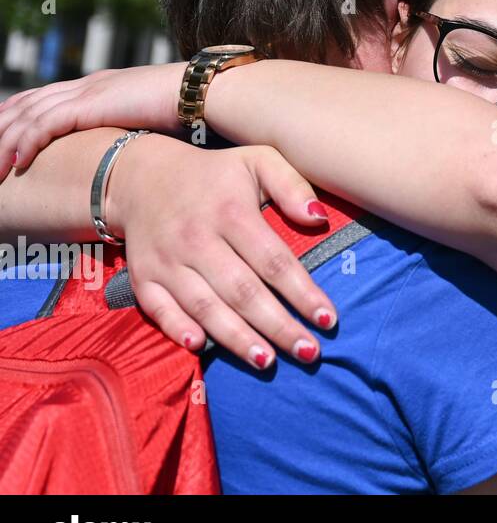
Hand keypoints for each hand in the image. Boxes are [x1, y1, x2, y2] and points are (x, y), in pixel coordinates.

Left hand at [0, 63, 185, 178]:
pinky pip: (45, 125)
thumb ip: (132, 132)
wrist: (203, 93)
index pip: (41, 97)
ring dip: (2, 143)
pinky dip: (25, 144)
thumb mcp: (151, 121)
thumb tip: (131, 158)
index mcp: (98, 87)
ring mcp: (87, 93)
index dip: (15, 116)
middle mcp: (86, 85)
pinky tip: (16, 164)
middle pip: (24, 104)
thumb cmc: (189, 111)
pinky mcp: (91, 105)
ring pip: (27, 116)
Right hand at [108, 134, 338, 367]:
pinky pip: (158, 309)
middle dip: (278, 326)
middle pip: (243, 291)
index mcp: (231, 211)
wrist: (142, 177)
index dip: (302, 293)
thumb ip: (291, 184)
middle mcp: (197, 239)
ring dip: (236, 338)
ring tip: (268, 362)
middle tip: (310, 353)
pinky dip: (177, 329)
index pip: (274, 261)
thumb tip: (319, 218)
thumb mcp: (258, 160)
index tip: (328, 320)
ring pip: (205, 306)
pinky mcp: (142, 277)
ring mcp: (166, 261)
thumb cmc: (216, 174)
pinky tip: (200, 348)